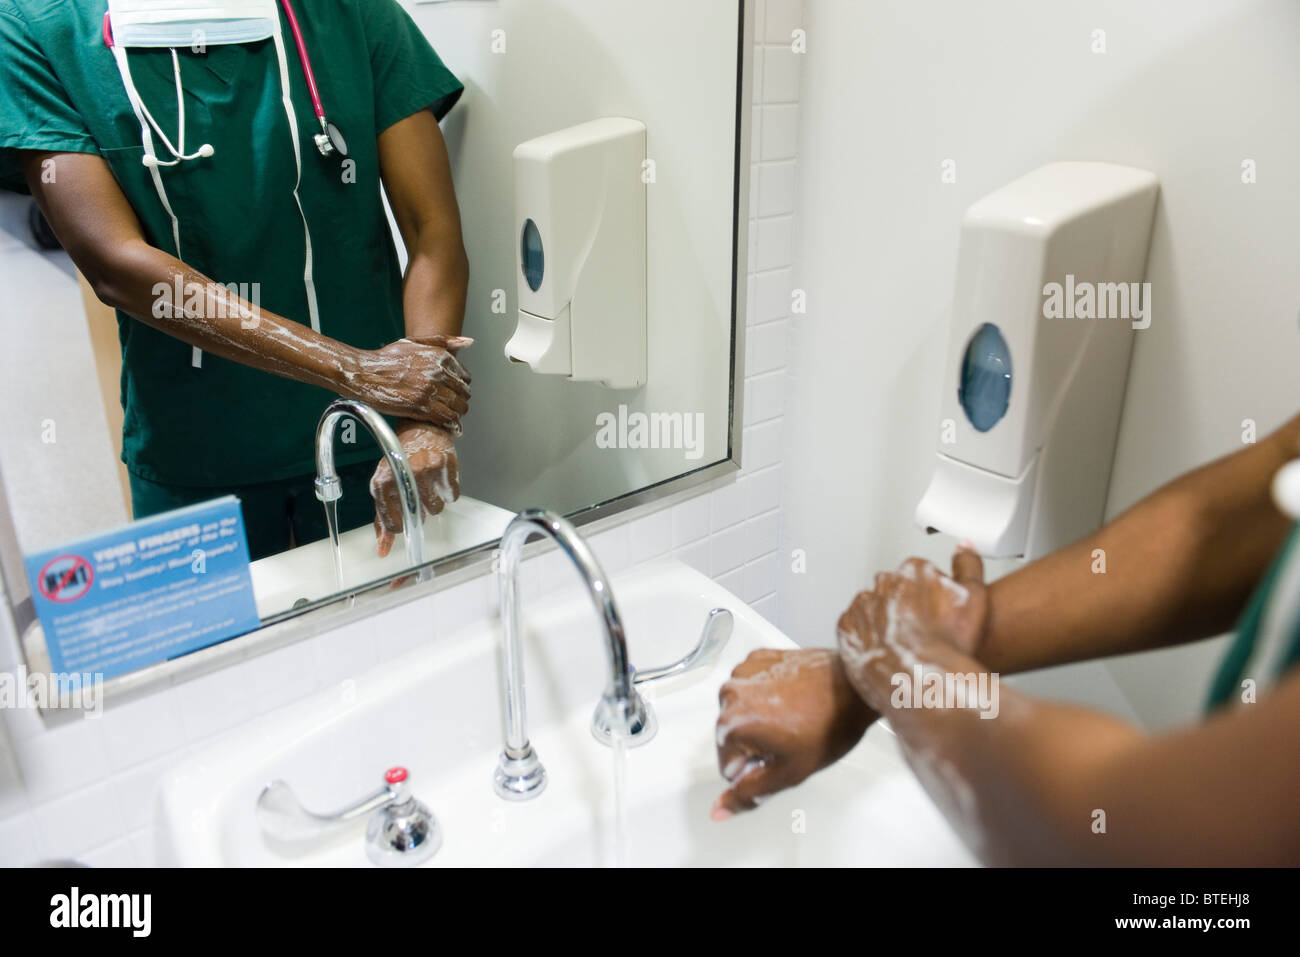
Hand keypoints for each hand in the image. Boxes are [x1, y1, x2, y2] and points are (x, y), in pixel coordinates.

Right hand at [353, 335, 470, 430]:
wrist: (364, 373)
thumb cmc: (387, 358)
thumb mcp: (415, 342)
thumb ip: (443, 341)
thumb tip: (469, 342)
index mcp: (439, 357)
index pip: (465, 377)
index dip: (462, 386)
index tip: (456, 391)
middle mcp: (437, 373)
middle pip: (463, 394)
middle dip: (460, 401)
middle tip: (454, 406)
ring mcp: (429, 391)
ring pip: (457, 408)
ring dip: (457, 414)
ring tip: (451, 416)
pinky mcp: (420, 407)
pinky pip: (445, 418)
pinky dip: (448, 422)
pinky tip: (444, 422)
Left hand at [369, 421, 459, 558]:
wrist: (420, 427)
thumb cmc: (400, 458)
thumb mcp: (384, 486)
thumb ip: (383, 519)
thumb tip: (383, 550)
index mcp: (382, 483)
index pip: (394, 523)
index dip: (402, 523)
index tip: (405, 515)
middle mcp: (403, 476)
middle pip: (418, 517)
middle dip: (419, 508)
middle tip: (416, 490)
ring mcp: (425, 470)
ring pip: (437, 509)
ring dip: (435, 500)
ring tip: (429, 483)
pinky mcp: (445, 465)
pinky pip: (452, 496)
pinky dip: (448, 491)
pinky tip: (440, 477)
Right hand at [712, 648, 875, 819]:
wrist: (855, 687)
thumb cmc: (829, 725)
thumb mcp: (788, 774)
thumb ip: (748, 794)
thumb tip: (719, 810)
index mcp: (731, 725)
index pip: (728, 768)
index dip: (757, 769)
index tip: (781, 756)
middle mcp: (730, 694)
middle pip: (731, 737)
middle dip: (755, 743)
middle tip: (789, 738)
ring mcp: (743, 672)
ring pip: (739, 711)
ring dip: (759, 718)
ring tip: (792, 717)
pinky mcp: (757, 657)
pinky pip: (750, 686)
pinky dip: (765, 693)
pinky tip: (790, 697)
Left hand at [835, 547, 988, 712]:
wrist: (920, 684)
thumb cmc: (948, 645)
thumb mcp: (976, 599)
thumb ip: (969, 565)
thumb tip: (963, 545)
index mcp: (913, 570)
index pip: (920, 576)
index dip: (932, 599)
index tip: (938, 616)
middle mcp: (884, 582)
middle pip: (896, 590)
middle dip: (906, 607)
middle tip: (922, 633)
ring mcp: (862, 604)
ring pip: (874, 609)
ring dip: (885, 623)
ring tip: (904, 646)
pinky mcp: (846, 627)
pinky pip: (855, 629)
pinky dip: (866, 638)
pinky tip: (884, 652)